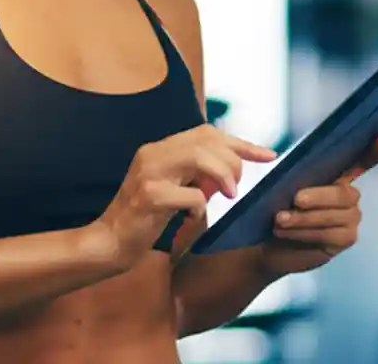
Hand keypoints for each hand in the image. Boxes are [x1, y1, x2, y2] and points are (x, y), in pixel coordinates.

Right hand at [95, 124, 276, 271]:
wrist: (109, 244)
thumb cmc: (144, 219)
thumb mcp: (174, 189)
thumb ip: (198, 175)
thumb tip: (231, 167)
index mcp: (159, 149)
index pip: (206, 133)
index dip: (241, 143)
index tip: (268, 155)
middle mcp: (152, 154)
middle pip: (206, 139)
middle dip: (233, 160)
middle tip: (235, 187)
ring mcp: (148, 174)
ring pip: (198, 155)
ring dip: (223, 175)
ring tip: (228, 195)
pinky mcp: (148, 198)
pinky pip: (189, 194)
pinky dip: (200, 205)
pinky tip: (194, 216)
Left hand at [259, 135, 377, 276]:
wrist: (270, 244)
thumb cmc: (277, 210)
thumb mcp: (281, 188)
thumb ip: (290, 176)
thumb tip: (278, 162)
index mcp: (337, 177)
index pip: (359, 162)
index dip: (373, 152)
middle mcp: (349, 196)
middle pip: (343, 193)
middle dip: (318, 196)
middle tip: (295, 200)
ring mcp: (351, 218)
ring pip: (334, 215)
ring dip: (304, 218)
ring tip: (279, 219)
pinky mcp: (345, 239)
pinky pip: (328, 234)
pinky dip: (304, 232)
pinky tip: (285, 232)